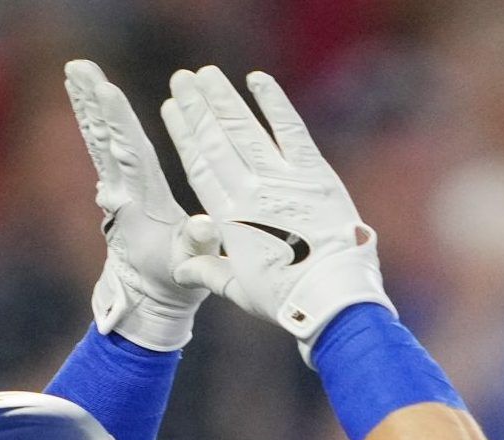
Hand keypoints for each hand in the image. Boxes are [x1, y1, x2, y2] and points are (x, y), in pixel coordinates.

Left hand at [65, 60, 224, 352]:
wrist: (147, 299)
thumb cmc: (176, 283)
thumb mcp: (194, 269)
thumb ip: (199, 247)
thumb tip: (204, 225)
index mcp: (143, 205)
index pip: (130, 155)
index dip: (119, 123)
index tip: (107, 90)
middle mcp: (122, 193)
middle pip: (105, 139)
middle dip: (94, 102)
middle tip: (78, 67)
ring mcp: (114, 189)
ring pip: (98, 138)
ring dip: (87, 103)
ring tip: (76, 69)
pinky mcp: (115, 188)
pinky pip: (101, 146)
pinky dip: (93, 119)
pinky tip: (86, 95)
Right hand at [159, 66, 394, 360]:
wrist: (335, 300)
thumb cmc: (288, 301)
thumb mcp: (240, 290)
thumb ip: (208, 272)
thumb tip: (180, 269)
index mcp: (229, 219)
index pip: (199, 166)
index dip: (183, 134)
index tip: (169, 108)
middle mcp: (251, 193)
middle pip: (217, 141)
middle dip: (197, 107)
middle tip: (182, 78)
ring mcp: (283, 180)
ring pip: (246, 129)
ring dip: (225, 99)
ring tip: (206, 74)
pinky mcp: (316, 174)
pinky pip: (291, 130)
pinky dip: (274, 103)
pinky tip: (257, 79)